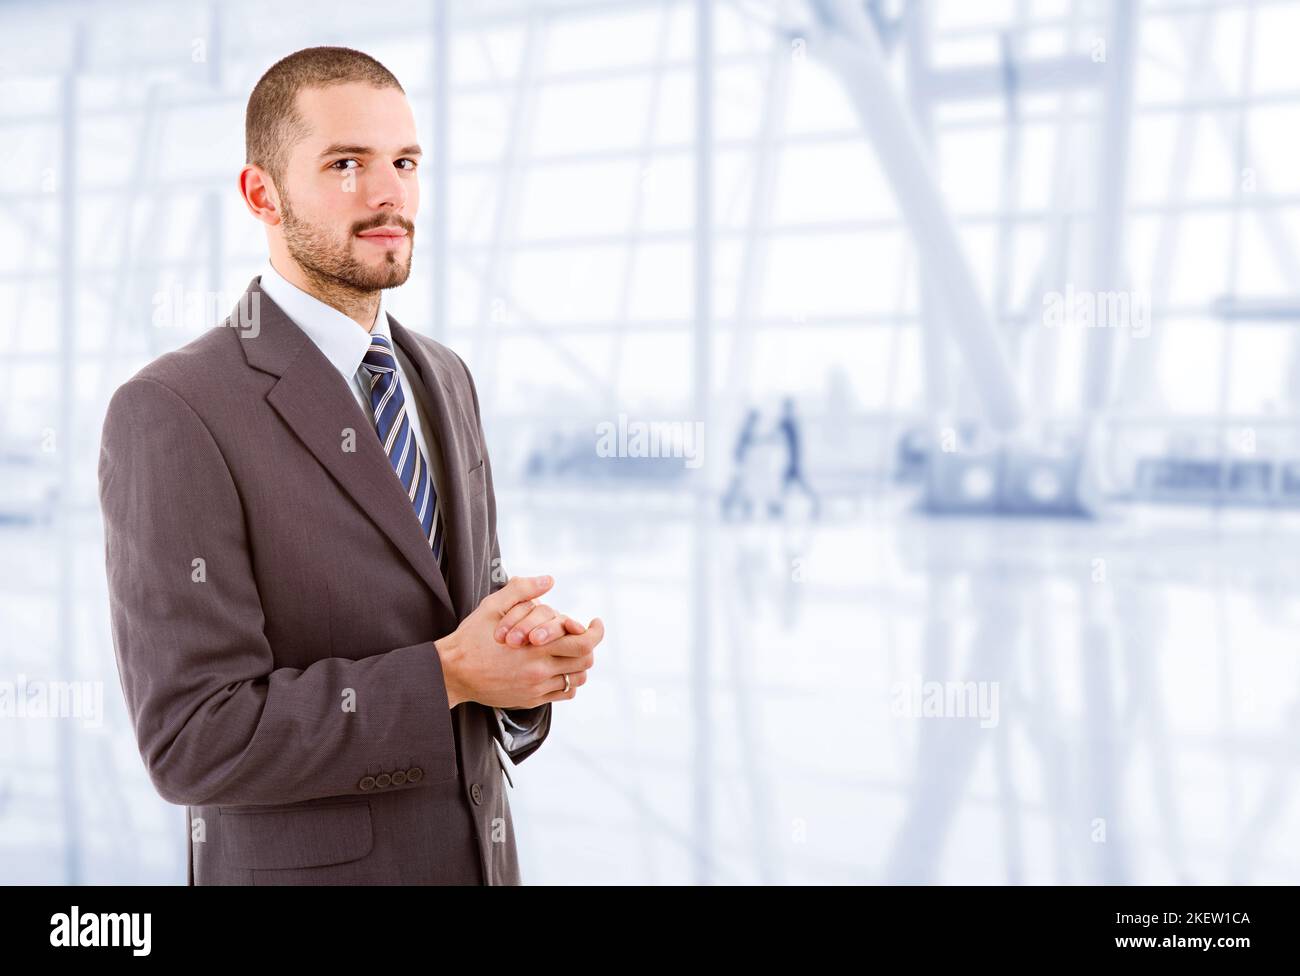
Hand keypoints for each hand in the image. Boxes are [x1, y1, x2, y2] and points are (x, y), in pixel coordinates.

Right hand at [435, 575, 603, 709]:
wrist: (452, 672)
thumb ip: (522, 591)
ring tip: (570, 651)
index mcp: (536, 647)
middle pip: (586, 662)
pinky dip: (567, 681)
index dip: (595, 632)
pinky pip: (562, 694)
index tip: (594, 622)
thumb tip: (549, 580)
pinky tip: (557, 668)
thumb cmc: (472, 637)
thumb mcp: (493, 606)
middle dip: (588, 646)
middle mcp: (540, 671)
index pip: (584, 643)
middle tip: (583, 635)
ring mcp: (536, 688)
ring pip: (577, 679)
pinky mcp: (530, 699)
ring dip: (579, 664)